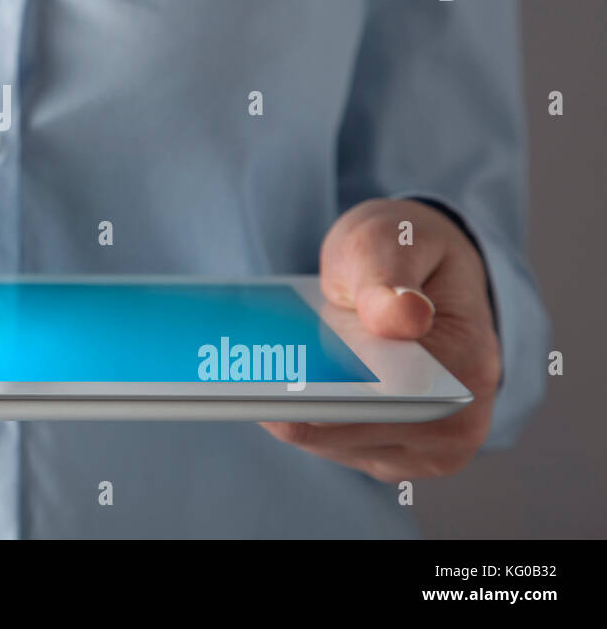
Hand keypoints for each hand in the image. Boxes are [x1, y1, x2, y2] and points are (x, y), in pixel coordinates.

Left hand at [260, 198, 500, 480]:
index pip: (381, 402)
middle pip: (344, 432)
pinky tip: (261, 376)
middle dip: (287, 400)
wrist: (422, 273)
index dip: (318, 398)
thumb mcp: (393, 240)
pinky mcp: (386, 453)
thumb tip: (402, 316)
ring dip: (286, 406)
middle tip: (227, 374)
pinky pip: (325, 442)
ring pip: (326, 441)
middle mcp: (454, 424)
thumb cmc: (406, 252)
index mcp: (465, 369)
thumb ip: (389, 276)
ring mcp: (421, 448)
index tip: (262, 383)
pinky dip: (294, 410)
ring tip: (239, 369)